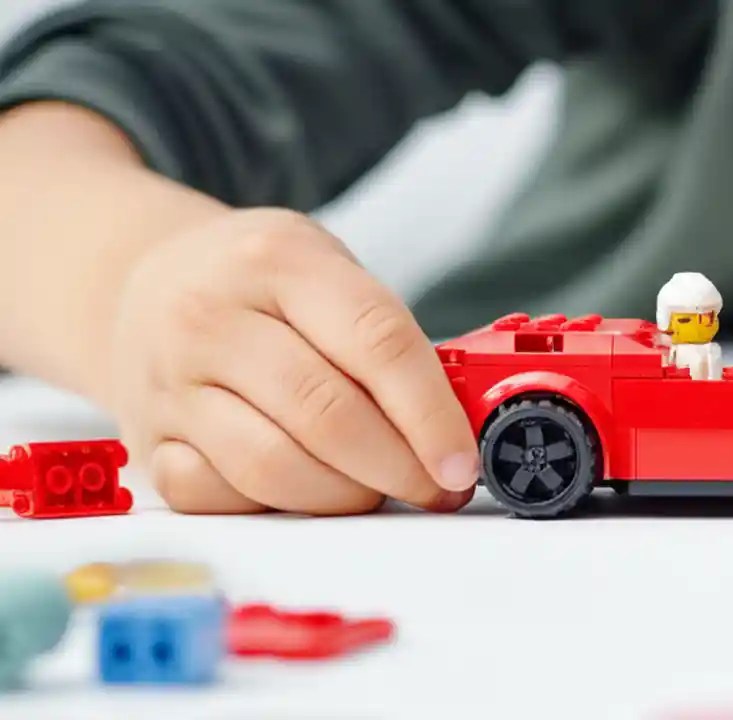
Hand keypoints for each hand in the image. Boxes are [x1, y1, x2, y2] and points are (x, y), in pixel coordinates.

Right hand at [108, 209, 477, 513]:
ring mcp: (171, 380)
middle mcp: (213, 316)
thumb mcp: (325, 271)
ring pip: (274, 466)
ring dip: (345, 496)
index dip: (429, 412)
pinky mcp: (148, 438)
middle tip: (435, 490)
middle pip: (327, 414)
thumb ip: (387, 338)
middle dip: (399, 468)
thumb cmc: (260, 284)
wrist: (140, 282)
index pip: (376, 340)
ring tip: (375, 490)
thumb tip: (460, 423)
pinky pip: (219, 497)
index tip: (461, 462)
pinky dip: (273, 506)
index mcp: (278, 260)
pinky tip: (303, 488)